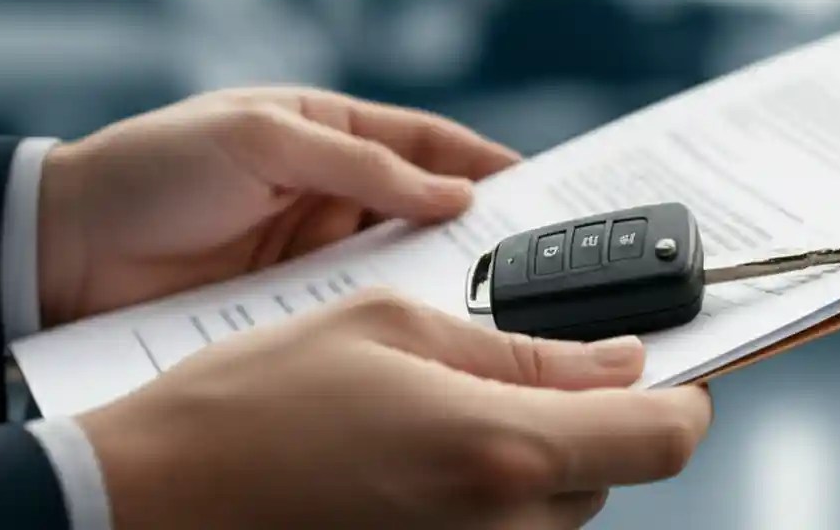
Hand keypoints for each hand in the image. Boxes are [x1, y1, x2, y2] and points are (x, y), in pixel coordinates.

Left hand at [38, 87, 518, 325]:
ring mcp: (313, 243)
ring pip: (396, 257)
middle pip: (422, 204)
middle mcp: (330, 186)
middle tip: (527, 252)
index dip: (481, 161)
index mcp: (327, 128)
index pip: (425, 142)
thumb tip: (451, 193)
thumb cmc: (158, 167)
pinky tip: (419, 324)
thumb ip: (361, 168)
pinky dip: (388, 309)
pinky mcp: (293, 294)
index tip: (538, 185)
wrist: (68, 247)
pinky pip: (357, 299)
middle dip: (472, 224)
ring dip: (435, 272)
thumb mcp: (264, 143)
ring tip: (487, 294)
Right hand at [78, 291, 712, 529]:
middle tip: (530, 368)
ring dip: (538, 455)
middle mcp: (501, 529)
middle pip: (614, 470)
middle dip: (593, 415)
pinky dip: (495, 492)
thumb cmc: (256, 401)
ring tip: (453, 407)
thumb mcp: (390, 330)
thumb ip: (519, 350)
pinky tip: (426, 454)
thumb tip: (615, 360)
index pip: (665, 438)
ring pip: (562, 507)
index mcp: (501, 449)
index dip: (687, 398)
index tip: (673, 366)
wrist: (152, 501)